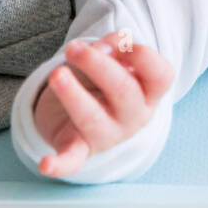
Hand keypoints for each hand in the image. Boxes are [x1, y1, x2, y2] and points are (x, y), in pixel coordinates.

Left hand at [32, 32, 174, 177]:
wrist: (84, 115)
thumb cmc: (103, 81)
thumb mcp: (113, 60)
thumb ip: (113, 46)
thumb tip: (104, 47)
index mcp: (148, 93)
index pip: (161, 76)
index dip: (142, 55)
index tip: (121, 42)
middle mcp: (133, 117)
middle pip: (124, 91)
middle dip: (98, 65)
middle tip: (72, 49)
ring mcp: (108, 135)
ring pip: (93, 117)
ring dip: (73, 95)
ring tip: (57, 74)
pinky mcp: (80, 148)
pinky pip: (72, 159)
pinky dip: (59, 163)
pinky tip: (45, 164)